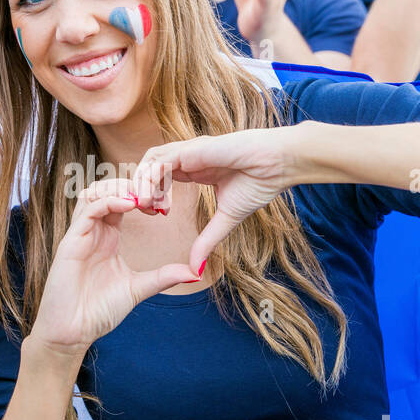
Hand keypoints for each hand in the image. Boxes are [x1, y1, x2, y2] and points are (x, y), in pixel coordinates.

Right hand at [29, 181, 199, 353]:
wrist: (73, 332)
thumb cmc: (99, 311)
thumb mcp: (138, 288)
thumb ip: (163, 276)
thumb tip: (195, 272)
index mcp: (107, 237)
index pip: (121, 201)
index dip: (142, 195)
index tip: (164, 204)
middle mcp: (92, 232)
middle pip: (107, 190)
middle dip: (132, 185)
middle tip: (157, 194)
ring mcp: (80, 235)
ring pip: (93, 194)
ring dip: (118, 187)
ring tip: (142, 194)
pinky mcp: (70, 243)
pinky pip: (87, 211)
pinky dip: (108, 202)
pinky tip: (129, 204)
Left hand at [130, 130, 295, 272]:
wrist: (278, 165)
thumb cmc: (258, 184)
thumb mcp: (226, 219)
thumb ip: (207, 241)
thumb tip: (195, 270)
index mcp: (193, 168)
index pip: (160, 176)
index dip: (151, 193)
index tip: (156, 213)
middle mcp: (187, 157)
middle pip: (149, 166)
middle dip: (141, 188)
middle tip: (144, 210)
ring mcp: (189, 151)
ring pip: (150, 160)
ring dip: (143, 182)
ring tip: (146, 205)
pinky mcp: (193, 149)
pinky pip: (161, 160)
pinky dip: (152, 177)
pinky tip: (156, 198)